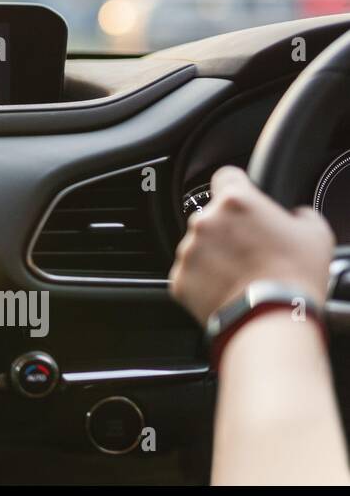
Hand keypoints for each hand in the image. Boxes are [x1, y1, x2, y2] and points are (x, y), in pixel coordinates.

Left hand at [169, 166, 334, 325]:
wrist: (271, 318)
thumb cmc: (295, 276)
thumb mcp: (315, 233)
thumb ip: (299, 214)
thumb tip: (294, 215)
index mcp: (236, 202)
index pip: (226, 176)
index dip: (236, 186)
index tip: (241, 197)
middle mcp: (205, 221)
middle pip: (212, 217)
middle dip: (227, 230)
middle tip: (250, 251)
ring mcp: (188, 250)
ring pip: (199, 246)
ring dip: (214, 256)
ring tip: (241, 275)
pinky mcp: (179, 279)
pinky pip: (191, 274)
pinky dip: (204, 281)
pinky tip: (228, 291)